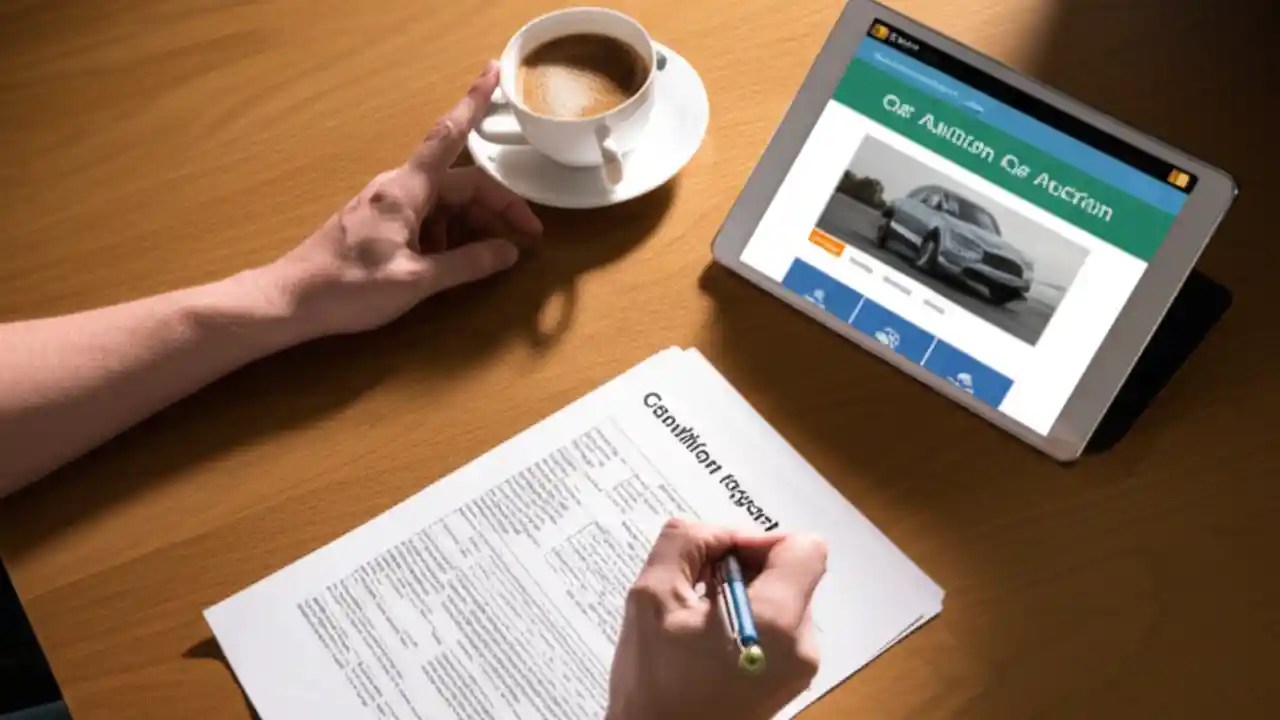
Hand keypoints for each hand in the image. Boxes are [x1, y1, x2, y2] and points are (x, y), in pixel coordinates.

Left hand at [260, 61, 542, 340]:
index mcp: (407, 190)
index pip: (449, 136)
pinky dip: (448, 235)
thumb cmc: (350, 288)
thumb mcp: (416, 280)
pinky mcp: (379, 222)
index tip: (494, 71)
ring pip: (444, 203)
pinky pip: (426, 218)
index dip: (474, 102)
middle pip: (459, 183)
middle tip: (528, 235)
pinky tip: (451, 263)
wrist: (293, 300)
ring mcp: (386, 204)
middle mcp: (397, 188)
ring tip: (490, 257)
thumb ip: (466, 264)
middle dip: (497, 205)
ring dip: (472, 225)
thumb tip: (508, 252)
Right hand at [607, 518, 827, 719]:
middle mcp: (802, 644)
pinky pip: (778, 629)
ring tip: (696, 621)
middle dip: (743, 568)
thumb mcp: (651, 597)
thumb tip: (715, 534)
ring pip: (781, 599)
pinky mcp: (788, 682)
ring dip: (741, 594)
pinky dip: (746, 621)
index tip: (718, 558)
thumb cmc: (653, 685)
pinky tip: (707, 643)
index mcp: (777, 621)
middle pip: (791, 572)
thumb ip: (684, 542)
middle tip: (695, 588)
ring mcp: (799, 668)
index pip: (804, 547)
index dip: (760, 539)